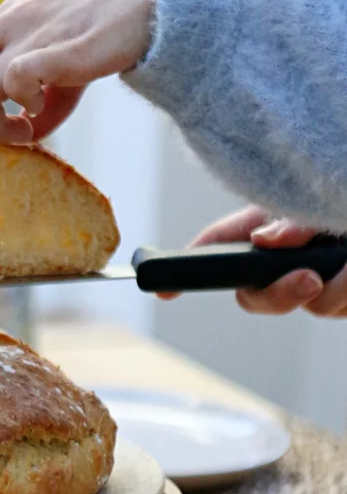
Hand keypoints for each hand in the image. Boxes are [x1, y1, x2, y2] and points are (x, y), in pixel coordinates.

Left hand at [0, 0, 152, 152]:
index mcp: (5, 24)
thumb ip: (44, 96)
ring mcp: (36, 33)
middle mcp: (10, 24)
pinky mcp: (66, 48)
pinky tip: (41, 118)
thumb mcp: (68, 62)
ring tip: (19, 137)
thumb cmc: (116, 24)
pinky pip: (20, 79)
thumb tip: (30, 131)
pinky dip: (20, 109)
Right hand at [161, 206, 346, 315]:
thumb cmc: (343, 188)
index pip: (220, 244)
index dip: (187, 267)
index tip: (164, 286)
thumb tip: (266, 240)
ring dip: (339, 291)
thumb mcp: (324, 195)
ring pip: (315, 304)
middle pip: (257, 295)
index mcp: (276, 224)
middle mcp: (295, 255)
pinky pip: (343, 305)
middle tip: (309, 280)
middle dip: (280, 294)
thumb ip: (291, 218)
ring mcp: (325, 278)